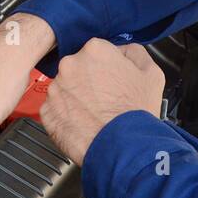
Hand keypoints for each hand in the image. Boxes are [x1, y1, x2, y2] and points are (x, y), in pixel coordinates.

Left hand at [39, 38, 164, 163]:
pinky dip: (66, 115)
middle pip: (79, 68)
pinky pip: (55, 109)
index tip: (112, 80)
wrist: (121, 147)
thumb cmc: (135, 112)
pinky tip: (82, 122)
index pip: (98, 51)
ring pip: (65, 89)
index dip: (107, 67)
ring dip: (76, 97)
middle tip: (105, 98)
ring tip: (95, 113)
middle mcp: (70, 65)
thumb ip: (134, 53)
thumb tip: (122, 50)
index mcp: (95, 50)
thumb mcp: (151, 73)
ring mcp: (55, 89)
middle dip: (89, 81)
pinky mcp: (46, 111)